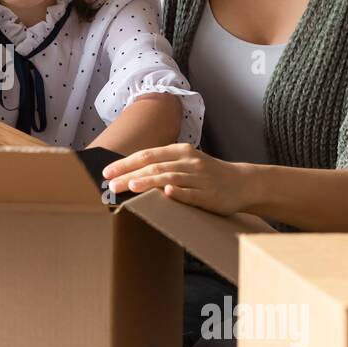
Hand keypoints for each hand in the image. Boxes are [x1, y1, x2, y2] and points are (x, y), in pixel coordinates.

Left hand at [102, 142, 254, 215]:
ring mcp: (199, 178)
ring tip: (130, 186)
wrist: (241, 182)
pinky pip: (191, 194)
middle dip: (130, 174)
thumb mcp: (185, 161)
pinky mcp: (208, 195)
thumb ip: (162, 164)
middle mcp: (188, 161)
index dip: (126, 162)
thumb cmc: (206, 173)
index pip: (147, 155)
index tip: (106, 172)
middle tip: (111, 185)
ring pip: (169, 178)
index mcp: (180, 151)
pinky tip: (165, 193)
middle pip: (154, 166)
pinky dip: (178, 193)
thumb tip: (128, 171)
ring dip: (148, 182)